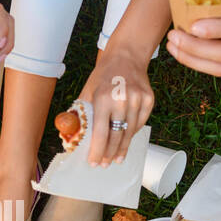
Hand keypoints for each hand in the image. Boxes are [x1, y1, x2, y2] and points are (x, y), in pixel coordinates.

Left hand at [0, 0, 13, 62]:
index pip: (1, 18)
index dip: (2, 32)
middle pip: (9, 25)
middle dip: (7, 43)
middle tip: (0, 57)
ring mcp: (1, 14)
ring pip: (11, 29)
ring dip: (8, 45)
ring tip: (1, 58)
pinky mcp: (1, 20)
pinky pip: (8, 31)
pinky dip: (6, 43)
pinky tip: (0, 53)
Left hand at [78, 46, 153, 166]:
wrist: (126, 57)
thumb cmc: (102, 77)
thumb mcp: (87, 92)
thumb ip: (81, 114)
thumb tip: (72, 136)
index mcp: (103, 99)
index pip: (101, 133)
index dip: (97, 151)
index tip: (93, 162)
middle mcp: (123, 100)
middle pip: (117, 137)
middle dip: (110, 154)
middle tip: (105, 164)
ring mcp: (138, 100)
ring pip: (130, 133)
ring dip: (122, 148)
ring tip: (117, 158)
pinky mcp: (149, 100)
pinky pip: (140, 124)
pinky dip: (132, 133)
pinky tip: (125, 140)